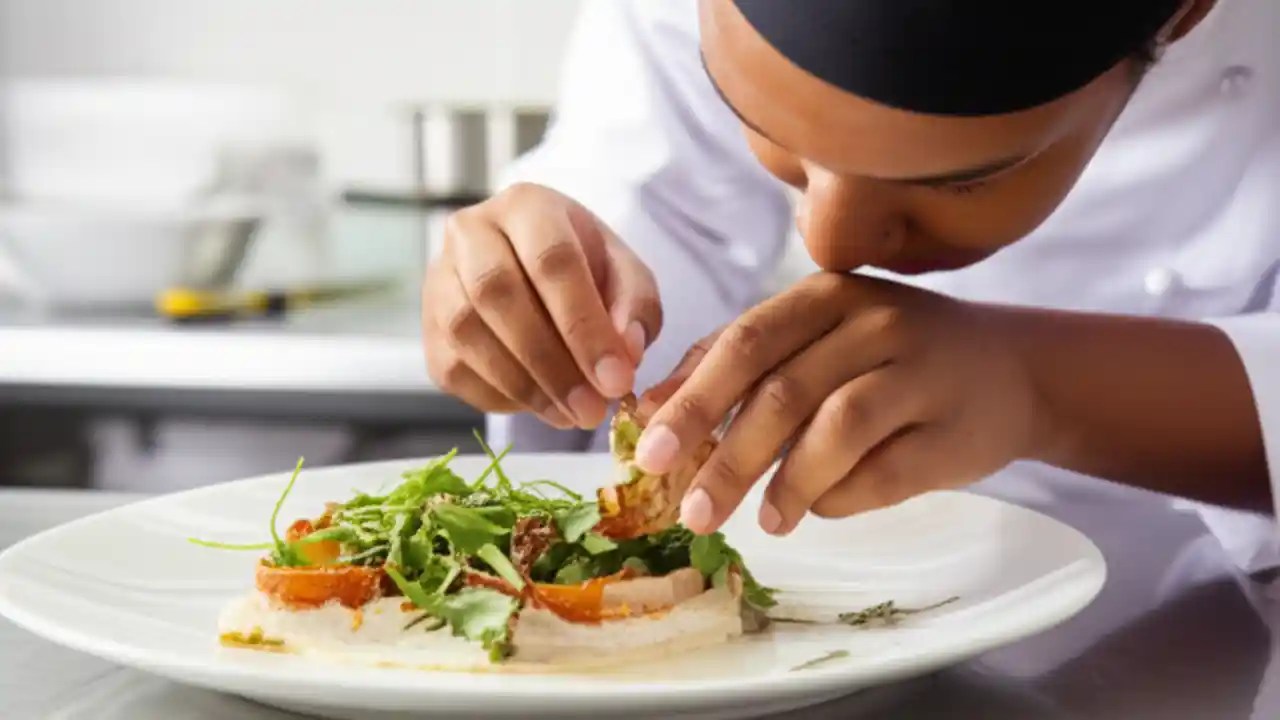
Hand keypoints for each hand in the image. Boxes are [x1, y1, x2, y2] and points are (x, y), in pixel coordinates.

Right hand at [423, 183, 660, 428]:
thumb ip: (635, 308)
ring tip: (572, 415)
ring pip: (467, 334)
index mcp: (527, 205)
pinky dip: (500, 396)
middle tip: (592, 410)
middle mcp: (471, 232)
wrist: (532, 269)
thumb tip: (626, 355)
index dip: (585, 326)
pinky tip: (541, 406)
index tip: (617, 380)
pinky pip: (454, 369)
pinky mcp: (427, 327)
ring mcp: (439, 279)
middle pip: (498, 294)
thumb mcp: (625, 274)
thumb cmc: (585, 268)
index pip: (551, 261)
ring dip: (525, 386)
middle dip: (551, 363)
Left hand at [634, 272, 1045, 534]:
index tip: (647, 453)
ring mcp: (921, 373)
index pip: (744, 342)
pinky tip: (818, 510)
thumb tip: (648, 409)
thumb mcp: (815, 337)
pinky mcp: (955, 430)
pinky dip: (842, 497)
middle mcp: (875, 322)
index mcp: (826, 295)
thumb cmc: (888, 356)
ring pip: (837, 430)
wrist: (1010, 369)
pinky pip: (885, 472)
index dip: (692, 399)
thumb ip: (735, 362)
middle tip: (692, 511)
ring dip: (787, 484)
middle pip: (784, 392)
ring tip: (764, 521)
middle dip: (727, 457)